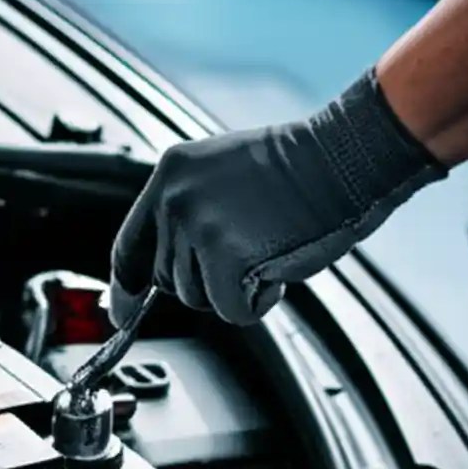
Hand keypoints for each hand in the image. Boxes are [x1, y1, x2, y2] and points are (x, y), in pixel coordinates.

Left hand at [109, 70, 447, 325]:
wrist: (346, 156)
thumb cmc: (302, 167)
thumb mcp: (221, 175)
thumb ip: (189, 212)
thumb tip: (170, 264)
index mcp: (169, 175)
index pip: (129, 244)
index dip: (126, 285)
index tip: (122, 312)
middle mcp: (174, 199)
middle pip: (166, 278)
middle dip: (204, 280)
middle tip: (247, 251)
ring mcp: (198, 227)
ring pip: (197, 296)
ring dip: (233, 288)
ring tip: (267, 247)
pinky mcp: (226, 256)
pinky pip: (228, 309)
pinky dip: (256, 303)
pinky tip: (276, 269)